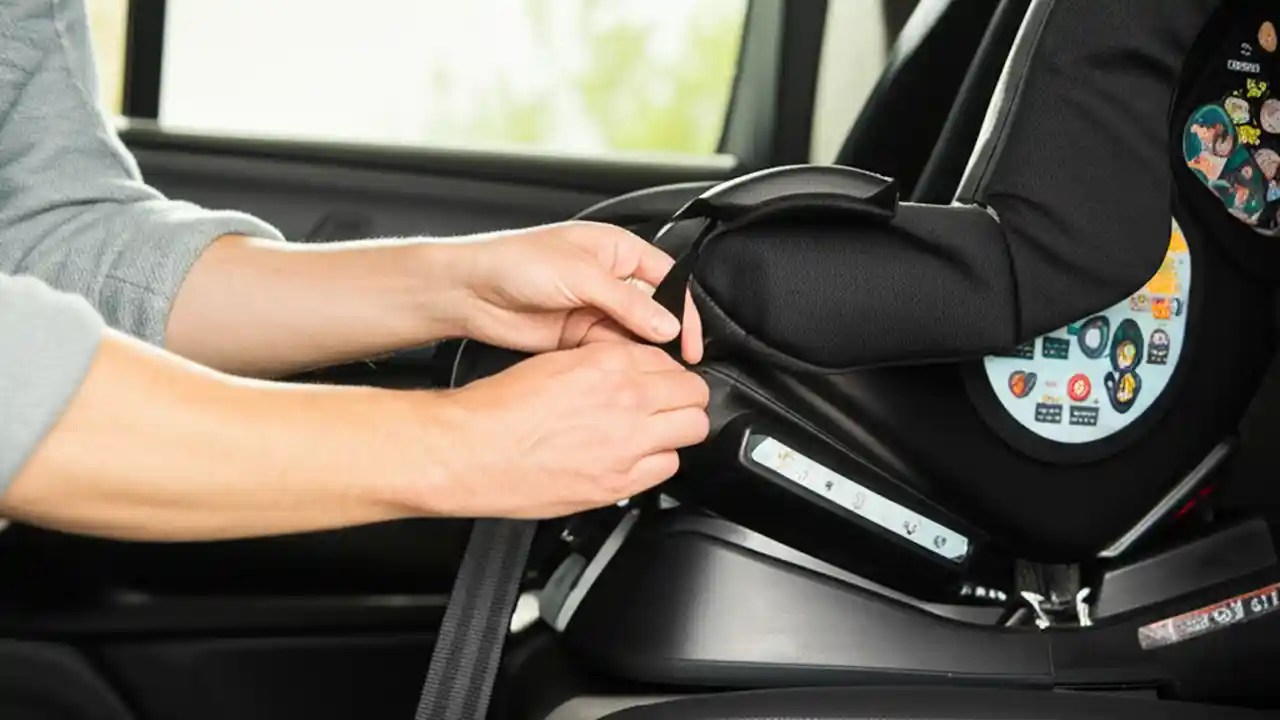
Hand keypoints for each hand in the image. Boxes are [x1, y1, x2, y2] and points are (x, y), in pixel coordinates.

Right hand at [427, 343, 709, 517]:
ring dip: (676, 429)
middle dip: (683, 398)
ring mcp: (627, 445)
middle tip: (667, 404)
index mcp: (609, 363)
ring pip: (691, 431)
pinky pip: (667, 469)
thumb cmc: (497, 409)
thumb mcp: (556, 363)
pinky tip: (635, 458)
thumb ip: (603, 364)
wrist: (469, 451)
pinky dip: (657, 462)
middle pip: (694, 395)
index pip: (671, 361)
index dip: (666, 372)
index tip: (659, 380)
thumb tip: (629, 370)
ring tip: (653, 432)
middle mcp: (626, 400)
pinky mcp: (618, 483)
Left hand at [455, 221, 703, 363]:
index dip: (684, 310)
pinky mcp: (577, 336)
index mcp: (616, 250)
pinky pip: (607, 352)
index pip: (668, 280)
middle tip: (673, 362)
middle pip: (653, 312)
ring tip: (640, 368)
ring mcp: (593, 309)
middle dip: (662, 337)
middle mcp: (609, 279)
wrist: (469, 290)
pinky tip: (614, 370)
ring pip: (632, 337)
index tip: (691, 341)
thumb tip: (666, 326)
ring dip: (637, 354)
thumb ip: (627, 303)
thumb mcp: (580, 275)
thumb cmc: (515, 261)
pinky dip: (614, 364)